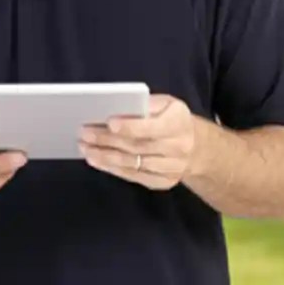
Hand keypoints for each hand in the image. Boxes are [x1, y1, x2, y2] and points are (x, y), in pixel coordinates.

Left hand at [79, 94, 197, 189]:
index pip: (152, 127)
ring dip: (106, 157)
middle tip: (84, 134)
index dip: (130, 126)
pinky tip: (97, 161)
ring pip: (134, 163)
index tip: (109, 123)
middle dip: (107, 140)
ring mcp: (172, 168)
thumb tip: (116, 105)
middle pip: (137, 146)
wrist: (199, 147)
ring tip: (84, 148)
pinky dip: (113, 169)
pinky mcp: (163, 181)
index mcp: (179, 123)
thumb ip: (145, 104)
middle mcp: (178, 148)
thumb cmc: (172, 118)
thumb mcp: (166, 103)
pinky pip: (135, 176)